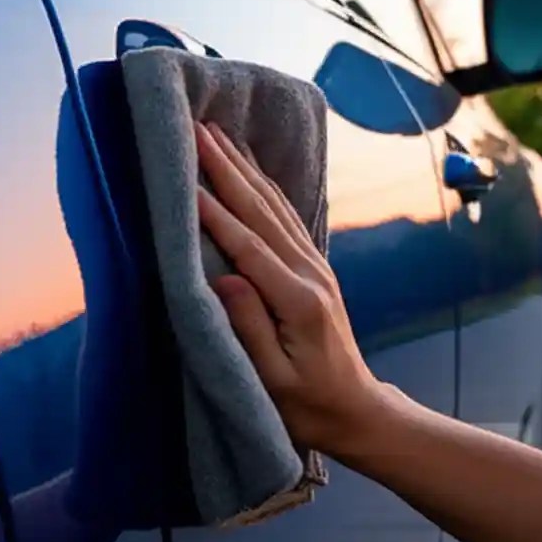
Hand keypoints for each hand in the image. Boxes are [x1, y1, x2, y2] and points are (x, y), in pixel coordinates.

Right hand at [194, 121, 385, 454]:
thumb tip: (224, 277)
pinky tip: (249, 166)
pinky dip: (264, 185)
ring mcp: (316, 268)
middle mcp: (310, 274)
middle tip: (197, 130)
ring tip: (216, 134)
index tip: (185, 178)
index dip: (214, 211)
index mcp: (297, 300)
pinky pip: (285, 216)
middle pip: (262, 210)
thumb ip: (250, 326)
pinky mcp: (315, 269)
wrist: (356, 411)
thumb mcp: (272, 379)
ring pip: (274, 206)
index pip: (248, 245)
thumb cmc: (307, 406)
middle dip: (227, 167)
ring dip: (243, 167)